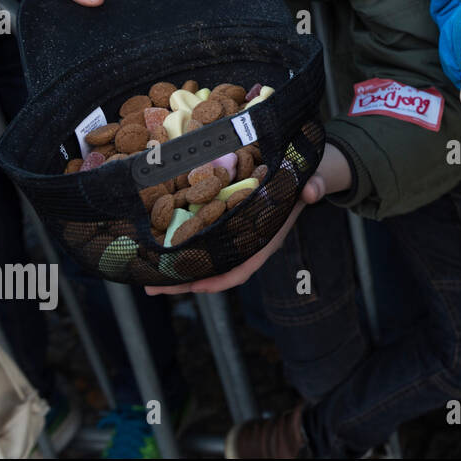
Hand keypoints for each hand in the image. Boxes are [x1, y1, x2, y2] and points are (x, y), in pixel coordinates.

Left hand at [144, 145, 350, 294]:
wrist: (309, 173)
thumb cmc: (310, 178)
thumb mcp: (314, 179)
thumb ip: (315, 186)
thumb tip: (313, 192)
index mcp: (267, 238)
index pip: (243, 268)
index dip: (220, 279)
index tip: (195, 285)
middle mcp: (249, 241)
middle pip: (215, 271)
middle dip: (183, 282)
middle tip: (150, 287)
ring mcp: (236, 234)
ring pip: (205, 260)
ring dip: (176, 270)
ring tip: (146, 275)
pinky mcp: (227, 222)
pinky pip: (203, 241)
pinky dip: (182, 246)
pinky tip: (160, 245)